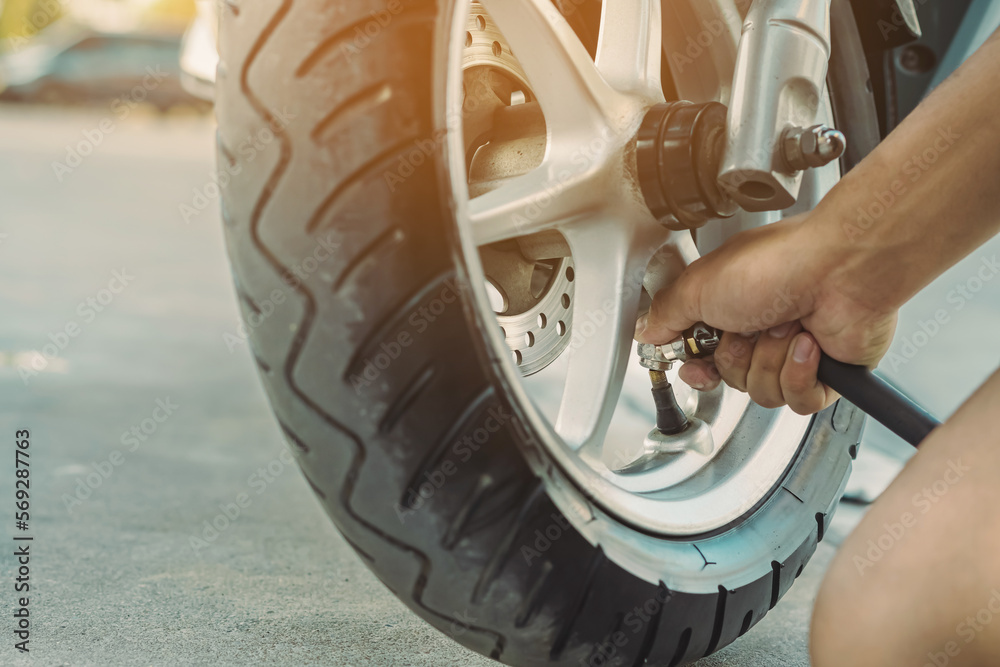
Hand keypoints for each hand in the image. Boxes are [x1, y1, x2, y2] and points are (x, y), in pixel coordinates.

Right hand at [635, 213, 897, 414]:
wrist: (840, 268)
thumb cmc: (779, 264)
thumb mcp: (699, 287)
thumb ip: (666, 314)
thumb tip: (647, 331)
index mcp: (733, 307)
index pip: (703, 357)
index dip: (697, 368)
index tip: (695, 365)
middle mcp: (763, 329)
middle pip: (731, 379)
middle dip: (737, 358)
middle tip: (749, 328)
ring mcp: (796, 353)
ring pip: (763, 393)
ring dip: (769, 360)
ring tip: (785, 327)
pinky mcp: (829, 374)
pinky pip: (799, 401)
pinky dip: (798, 373)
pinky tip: (806, 345)